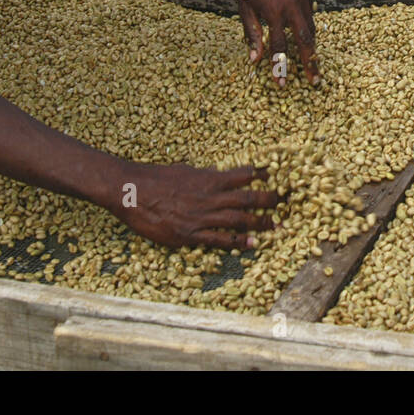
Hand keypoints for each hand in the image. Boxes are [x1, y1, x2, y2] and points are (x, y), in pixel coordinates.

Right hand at [111, 162, 281, 247]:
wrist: (130, 191)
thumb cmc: (155, 178)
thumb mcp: (184, 170)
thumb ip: (203, 177)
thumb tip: (217, 177)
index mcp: (208, 179)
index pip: (243, 175)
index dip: (262, 175)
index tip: (277, 175)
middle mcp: (209, 197)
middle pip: (247, 199)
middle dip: (268, 201)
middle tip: (283, 202)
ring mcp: (200, 217)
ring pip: (238, 221)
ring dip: (260, 223)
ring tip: (275, 225)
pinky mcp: (189, 235)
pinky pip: (218, 239)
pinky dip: (237, 241)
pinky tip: (252, 244)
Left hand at [232, 0, 319, 85]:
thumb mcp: (243, 8)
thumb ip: (251, 34)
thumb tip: (254, 60)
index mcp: (272, 11)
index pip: (279, 47)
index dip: (280, 67)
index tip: (281, 84)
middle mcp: (291, 4)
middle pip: (305, 41)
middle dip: (310, 63)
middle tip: (315, 81)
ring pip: (310, 26)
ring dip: (310, 44)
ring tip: (311, 60)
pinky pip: (310, 11)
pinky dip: (307, 23)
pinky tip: (303, 30)